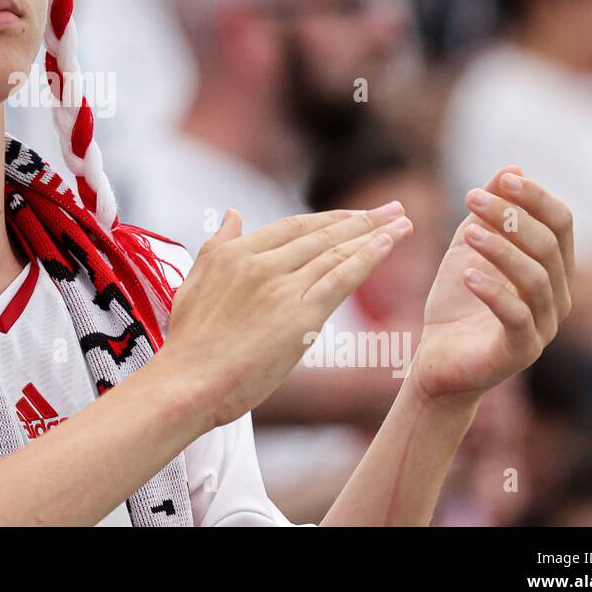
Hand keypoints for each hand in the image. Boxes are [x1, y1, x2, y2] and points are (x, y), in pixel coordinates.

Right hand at [157, 202, 414, 429]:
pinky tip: (387, 244)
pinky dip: (368, 258)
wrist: (189, 383)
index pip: (293, 227)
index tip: (356, 214)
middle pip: (321, 234)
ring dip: (375, 234)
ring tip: (402, 221)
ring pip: (336, 252)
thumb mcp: (195, 282)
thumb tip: (233, 214)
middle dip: (363, 219)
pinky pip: (341, 279)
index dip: (330, 219)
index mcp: (235, 253)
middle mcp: (261, 263)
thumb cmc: (189, 343)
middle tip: (394, 208)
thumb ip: (217, 245)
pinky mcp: (300, 315)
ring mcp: (281, 287)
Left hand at [408, 167, 573, 406]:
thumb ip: (491, 212)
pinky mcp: (520, 352)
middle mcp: (557, 297)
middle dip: (511, 217)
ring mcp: (543, 327)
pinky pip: (517, 318)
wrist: (439, 360)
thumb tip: (512, 167)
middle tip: (470, 199)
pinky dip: (494, 293)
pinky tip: (467, 276)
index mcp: (552, 269)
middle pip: (548, 247)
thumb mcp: (468, 248)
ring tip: (468, 233)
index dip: (536, 198)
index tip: (504, 179)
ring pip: (536, 280)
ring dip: (501, 250)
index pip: (560, 224)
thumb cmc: (458, 302)